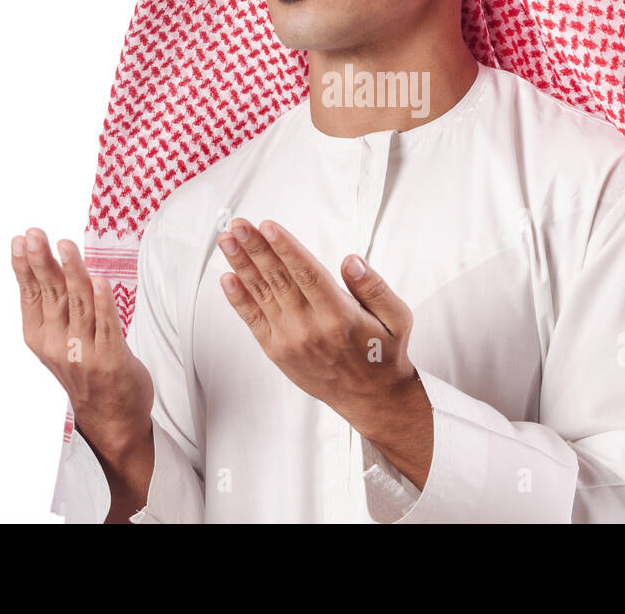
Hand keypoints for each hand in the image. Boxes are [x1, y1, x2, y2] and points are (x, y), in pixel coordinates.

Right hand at [12, 227, 153, 456]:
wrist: (111, 419)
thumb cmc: (86, 371)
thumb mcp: (58, 341)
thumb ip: (54, 307)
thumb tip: (46, 263)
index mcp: (41, 338)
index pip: (31, 295)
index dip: (25, 267)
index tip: (21, 239)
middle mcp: (57, 345)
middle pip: (51, 295)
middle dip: (43, 261)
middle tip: (35, 234)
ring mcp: (83, 353)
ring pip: (78, 304)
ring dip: (73, 272)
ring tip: (66, 246)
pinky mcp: (110, 360)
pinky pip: (107, 326)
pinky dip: (103, 302)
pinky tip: (99, 280)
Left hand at [215, 217, 420, 437]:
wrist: (371, 399)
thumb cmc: (384, 353)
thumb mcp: (398, 318)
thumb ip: (374, 287)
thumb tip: (351, 260)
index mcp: (340, 316)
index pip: (307, 274)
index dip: (285, 248)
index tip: (268, 226)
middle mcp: (310, 329)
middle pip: (278, 280)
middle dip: (256, 248)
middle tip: (239, 224)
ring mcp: (289, 341)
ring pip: (261, 295)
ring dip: (242, 265)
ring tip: (228, 240)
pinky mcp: (277, 351)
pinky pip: (252, 321)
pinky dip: (238, 299)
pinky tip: (227, 278)